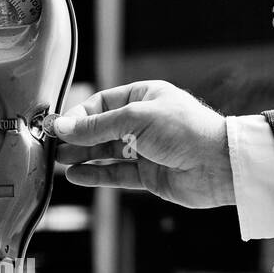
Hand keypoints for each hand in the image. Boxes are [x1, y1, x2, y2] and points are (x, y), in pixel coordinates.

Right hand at [53, 81, 235, 209]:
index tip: (58, 127)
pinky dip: (96, 175)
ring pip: (106, 153)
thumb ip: (97, 126)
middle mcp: (143, 122)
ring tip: (59, 162)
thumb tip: (64, 126)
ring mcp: (145, 150)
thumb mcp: (136, 119)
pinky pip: (115, 174)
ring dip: (83, 157)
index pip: (101, 104)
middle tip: (53, 146)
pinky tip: (76, 175)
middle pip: (100, 129)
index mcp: (143, 97)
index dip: (78, 116)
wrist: (219, 165)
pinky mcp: (148, 175)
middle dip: (77, 138)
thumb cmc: (187, 131)